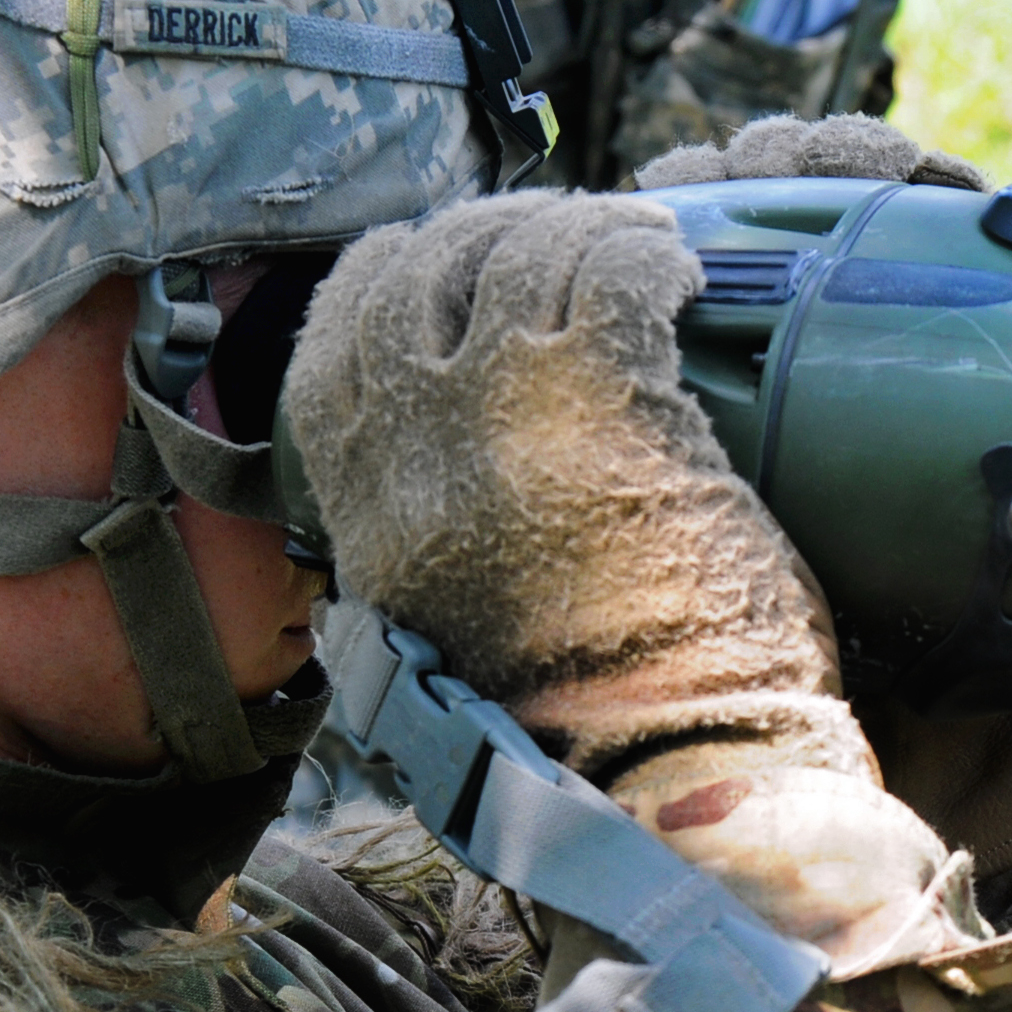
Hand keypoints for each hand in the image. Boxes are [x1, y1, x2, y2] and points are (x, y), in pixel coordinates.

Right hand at [286, 189, 866, 779]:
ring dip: (575, 230)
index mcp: (360, 497)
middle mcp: (408, 440)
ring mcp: (499, 409)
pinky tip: (678, 268)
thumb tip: (437, 478)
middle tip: (552, 234)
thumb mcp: (437, 620)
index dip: (388, 276)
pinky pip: (609, 270)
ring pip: (516, 253)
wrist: (649, 781)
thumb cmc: (568, 722)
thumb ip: (420, 529)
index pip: (332, 337)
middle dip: (483, 232)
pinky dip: (643, 251)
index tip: (439, 257)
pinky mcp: (605, 400)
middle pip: (419, 270)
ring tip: (631, 244)